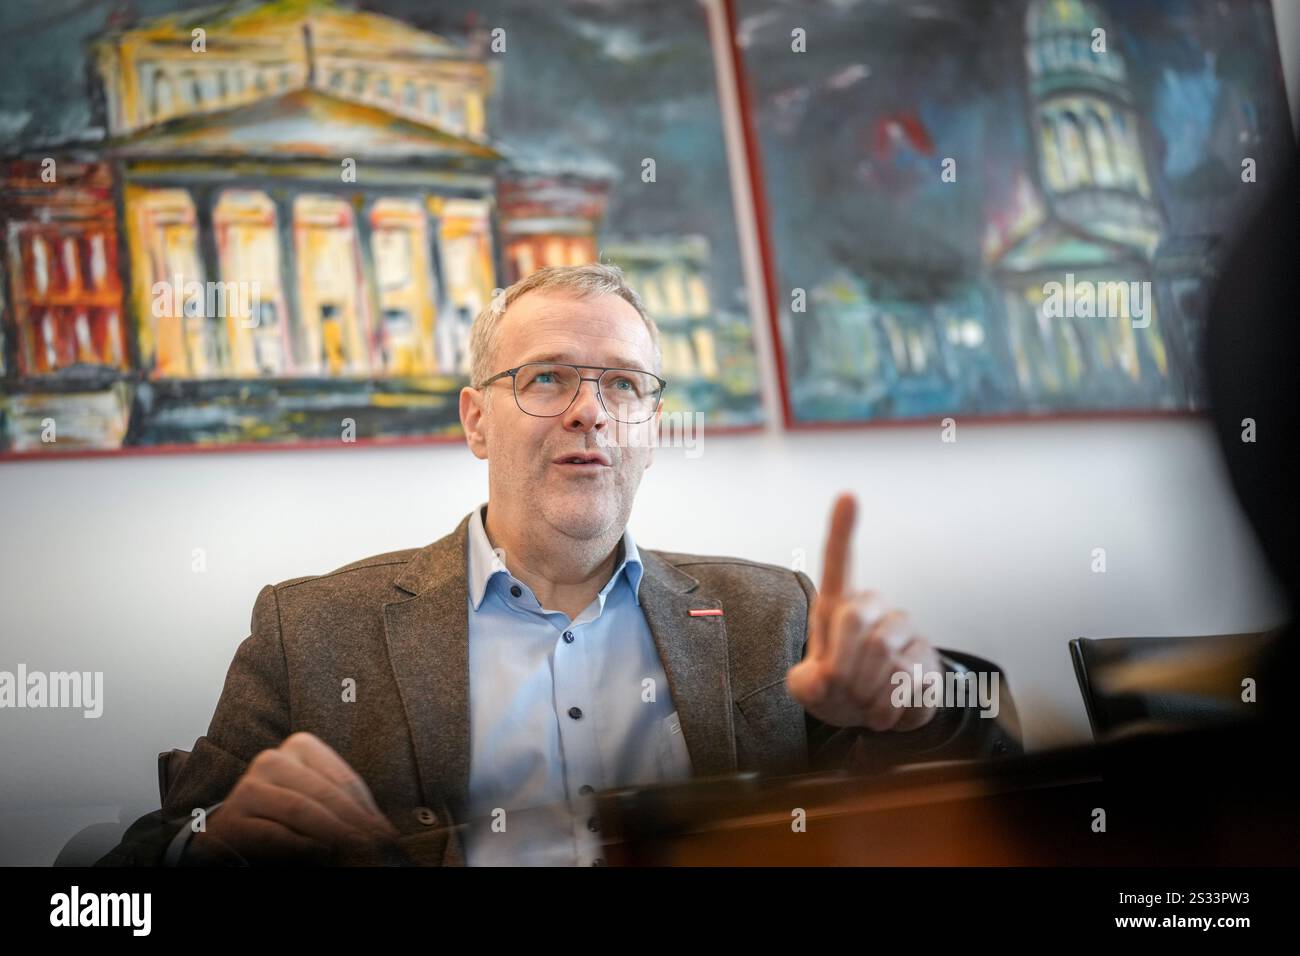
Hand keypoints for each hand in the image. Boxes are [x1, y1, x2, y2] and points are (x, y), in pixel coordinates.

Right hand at [187, 732, 399, 864]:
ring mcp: (248, 788)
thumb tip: (384, 831)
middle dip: (354, 823)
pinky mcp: (231, 821)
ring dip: (333, 833)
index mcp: (300, 747)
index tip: (387, 834)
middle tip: (376, 846)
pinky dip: (299, 845)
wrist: (238, 830)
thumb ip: (348, 807)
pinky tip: (321, 853)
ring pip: (299, 809)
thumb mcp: (322, 801)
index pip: (343, 780)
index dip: (367, 809)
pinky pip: (271, 834)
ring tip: (356, 850)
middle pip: (323, 793)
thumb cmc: (289, 814)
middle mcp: (272, 761)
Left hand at [786, 492, 942, 731]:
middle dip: (840, 663)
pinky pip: (907, 680)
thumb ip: (803, 683)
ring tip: (860, 701)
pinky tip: (882, 712)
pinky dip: (886, 707)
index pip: (839, 562)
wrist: (870, 717)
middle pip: (855, 618)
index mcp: (839, 605)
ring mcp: (906, 631)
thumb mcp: (807, 688)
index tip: (848, 496)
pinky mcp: (929, 660)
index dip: (842, 530)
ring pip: (883, 653)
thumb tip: (820, 680)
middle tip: (839, 689)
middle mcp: (876, 609)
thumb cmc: (834, 689)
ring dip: (863, 691)